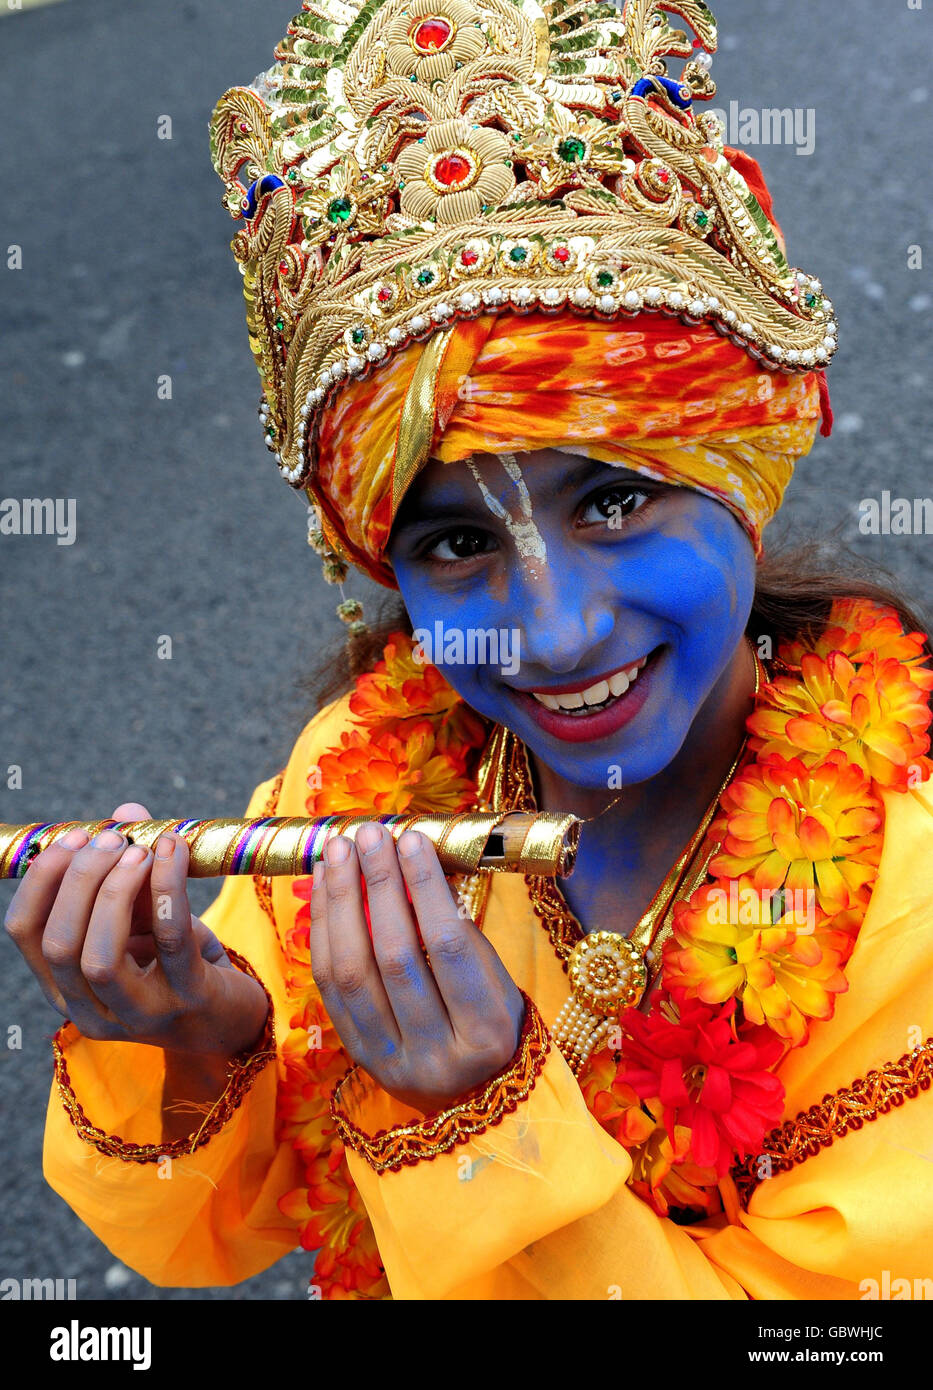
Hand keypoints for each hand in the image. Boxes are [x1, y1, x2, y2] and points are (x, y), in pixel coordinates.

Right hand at [3, 802, 268, 1058]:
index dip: (41, 879)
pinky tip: (173, 853)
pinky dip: (166, 888)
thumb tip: (125, 813)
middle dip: (80, 881)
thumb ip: (130, 869)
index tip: (72, 836)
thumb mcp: (147, 916)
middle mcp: (93, 1011)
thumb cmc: (181, 963)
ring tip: (140, 851)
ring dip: (115, 890)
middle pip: (59, 944)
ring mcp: (140, 1014)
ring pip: (100, 956)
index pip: (26, 933)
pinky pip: (170, 940)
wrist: (235, 1016)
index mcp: (67, 987)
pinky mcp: (188, 1001)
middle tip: (111, 840)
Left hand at [309, 822, 525, 1113]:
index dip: (425, 888)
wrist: (471, 1094)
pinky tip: (326, 886)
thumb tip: (414, 861)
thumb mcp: (495, 979)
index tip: (412, 839)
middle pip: (393, 957)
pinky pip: (328, 985)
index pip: (447, 948)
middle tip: (370, 834)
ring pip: (350, 971)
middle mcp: (433, 1055)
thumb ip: (458, 931)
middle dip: (377, 886)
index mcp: (484, 1034)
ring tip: (340, 850)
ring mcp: (388, 1060)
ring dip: (340, 901)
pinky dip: (323, 929)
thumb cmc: (491, 1020)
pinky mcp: (355, 1055)